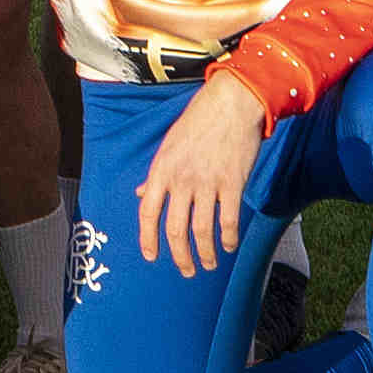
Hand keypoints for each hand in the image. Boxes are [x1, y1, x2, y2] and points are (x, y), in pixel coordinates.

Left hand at [133, 75, 271, 277]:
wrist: (232, 102)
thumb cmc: (199, 120)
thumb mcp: (169, 144)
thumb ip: (156, 174)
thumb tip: (140, 194)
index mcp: (162, 169)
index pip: (147, 212)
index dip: (147, 238)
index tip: (152, 256)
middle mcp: (181, 180)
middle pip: (175, 230)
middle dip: (180, 256)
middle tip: (186, 270)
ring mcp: (207, 183)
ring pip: (202, 231)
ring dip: (205, 253)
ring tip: (209, 264)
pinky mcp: (232, 184)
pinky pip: (228, 221)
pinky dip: (228, 238)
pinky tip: (229, 246)